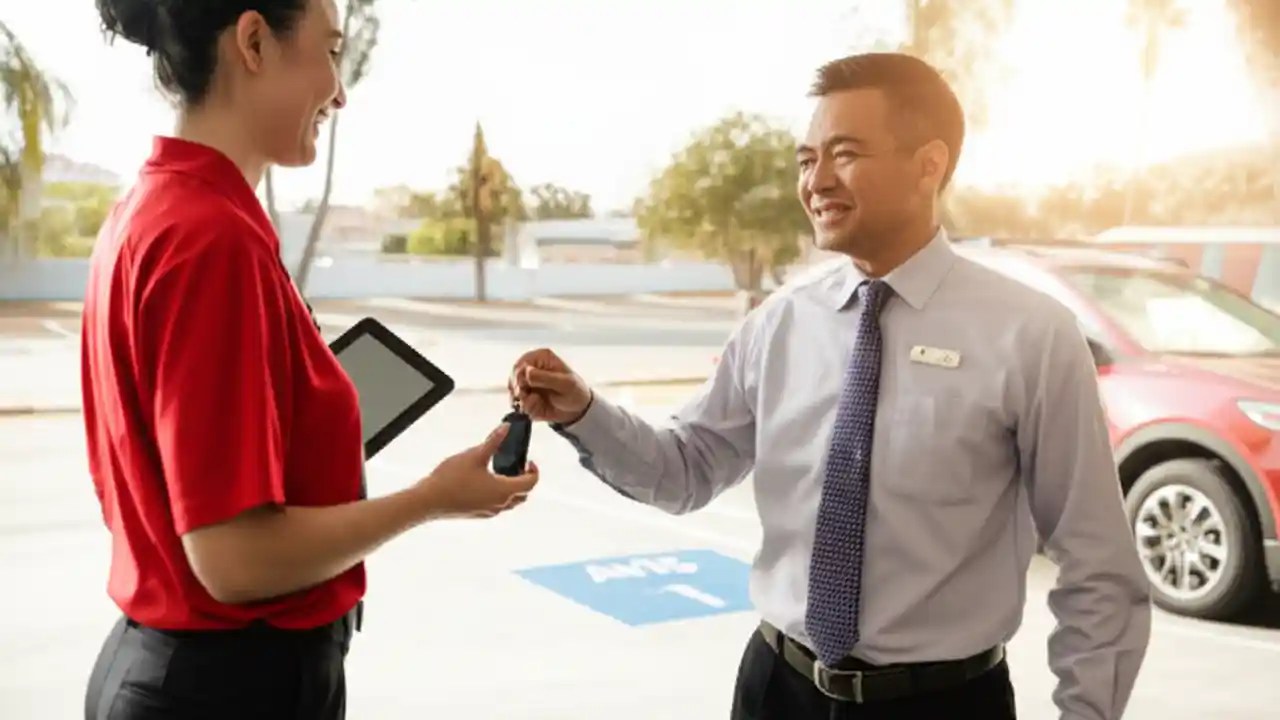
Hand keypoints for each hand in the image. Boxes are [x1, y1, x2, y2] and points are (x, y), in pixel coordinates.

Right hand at [415, 424, 538, 519]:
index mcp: (503, 490)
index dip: (534, 471)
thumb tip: (506, 428)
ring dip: (512, 488)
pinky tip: (485, 482)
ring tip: (501, 472)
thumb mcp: (475, 454)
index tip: (528, 461)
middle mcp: (499, 505)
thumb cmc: (451, 478)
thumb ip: (494, 441)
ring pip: (510, 502)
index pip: (531, 483)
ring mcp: (489, 512)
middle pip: (523, 495)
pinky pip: (496, 506)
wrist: (428, 501)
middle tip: (518, 465)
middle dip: (524, 480)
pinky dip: (499, 495)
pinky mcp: (478, 514)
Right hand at [509, 348, 592, 424]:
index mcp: (540, 358)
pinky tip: (536, 410)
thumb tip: (527, 372)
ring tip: (537, 404)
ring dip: (522, 402)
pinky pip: (517, 404)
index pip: (520, 365)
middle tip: (531, 399)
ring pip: (513, 393)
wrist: (577, 411)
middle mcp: (530, 368)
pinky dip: (525, 409)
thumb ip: (545, 378)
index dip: (519, 378)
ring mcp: (526, 383)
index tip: (524, 389)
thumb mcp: (565, 384)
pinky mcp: (525, 397)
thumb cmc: (575, 392)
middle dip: (520, 392)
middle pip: (513, 379)